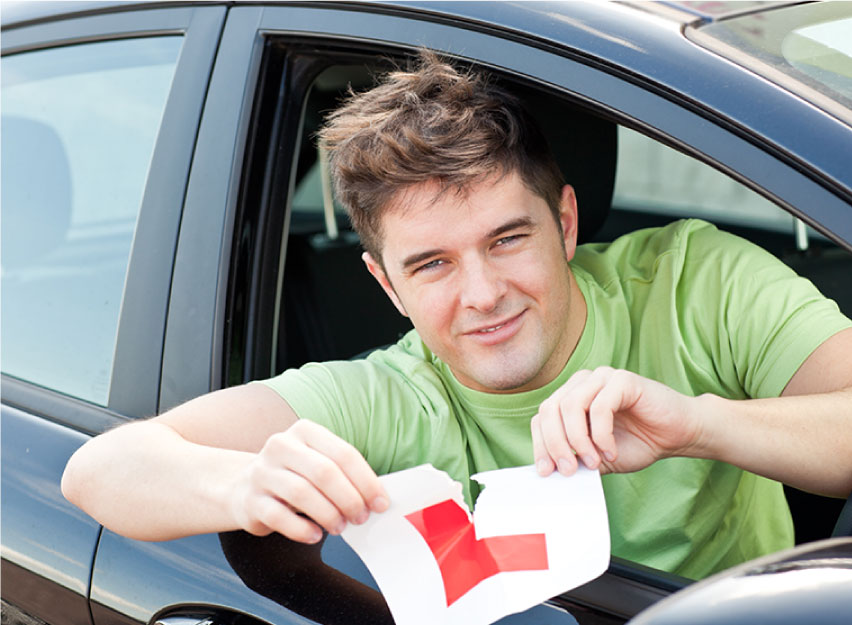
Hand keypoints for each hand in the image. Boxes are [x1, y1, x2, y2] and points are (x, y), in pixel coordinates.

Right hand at [228, 420, 388, 543]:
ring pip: (302, 493)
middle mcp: (281, 446)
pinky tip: (315, 535)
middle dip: (349, 499)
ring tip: (340, 527)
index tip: (381, 503)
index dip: (366, 481)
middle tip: (361, 518)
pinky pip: (279, 517)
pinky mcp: (250, 500)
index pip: (343, 454)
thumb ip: (344, 475)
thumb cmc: (295, 477)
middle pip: (324, 472)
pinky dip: (302, 529)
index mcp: (305, 431)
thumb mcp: (317, 464)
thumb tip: (378, 499)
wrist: (244, 489)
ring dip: (328, 515)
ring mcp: (262, 472)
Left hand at [531, 367, 702, 475]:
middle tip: (568, 470)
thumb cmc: (640, 443)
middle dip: (555, 444)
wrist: (679, 435)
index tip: (547, 472)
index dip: (541, 445)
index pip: (542, 417)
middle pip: (550, 409)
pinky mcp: (622, 379)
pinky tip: (610, 451)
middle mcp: (582, 383)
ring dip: (578, 440)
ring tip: (594, 461)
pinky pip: (600, 406)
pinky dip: (601, 435)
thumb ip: (575, 459)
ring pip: (570, 406)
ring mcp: (601, 377)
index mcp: (572, 397)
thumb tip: (548, 472)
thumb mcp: (598, 457)